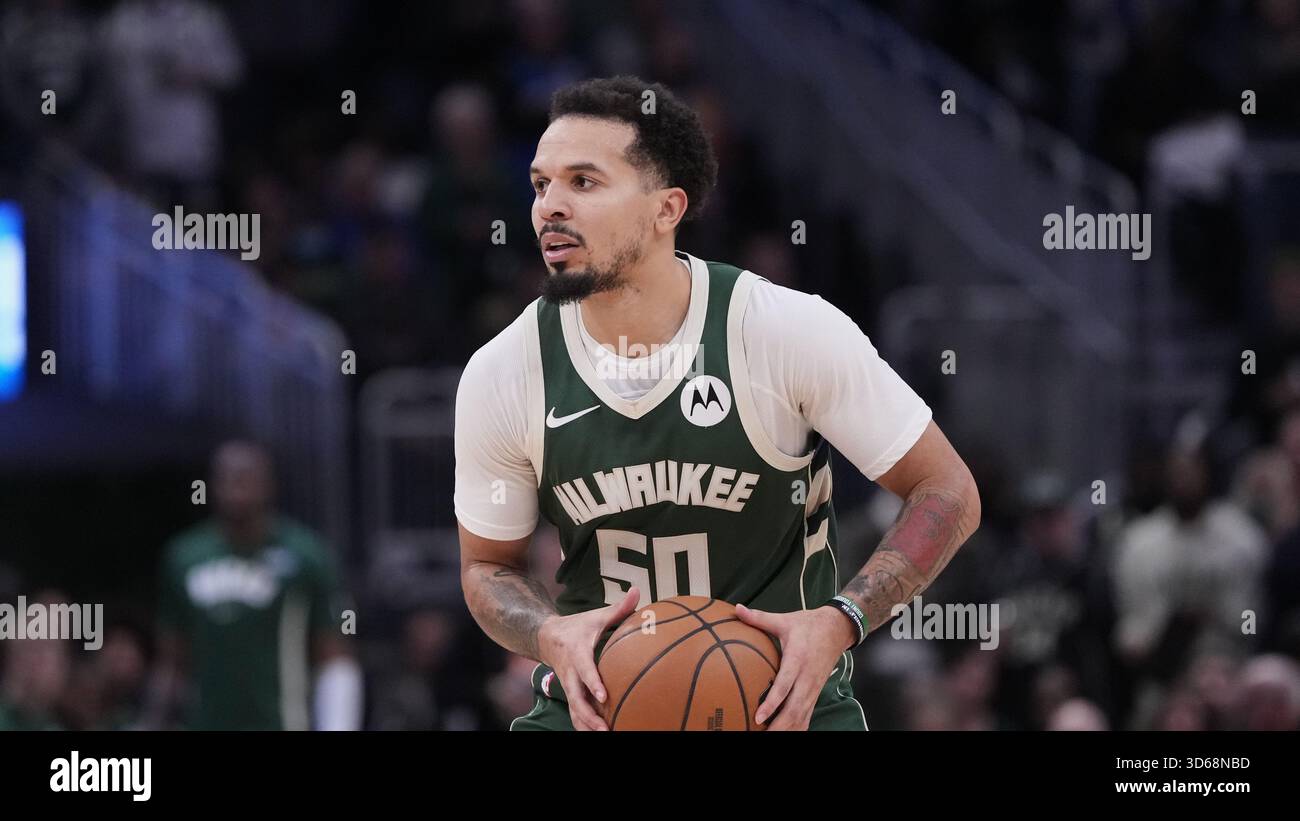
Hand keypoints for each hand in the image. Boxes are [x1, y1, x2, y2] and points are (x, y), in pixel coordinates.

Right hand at [537, 588, 640, 730]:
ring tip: (605, 734)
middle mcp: (570, 672)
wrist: (546, 637)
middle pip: (576, 698)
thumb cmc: (578, 626)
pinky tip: (599, 733)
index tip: (604, 697)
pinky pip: (575, 713)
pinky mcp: (570, 693)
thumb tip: (638, 591)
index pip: (584, 670)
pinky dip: (584, 725)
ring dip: (587, 725)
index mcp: (577, 652)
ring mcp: (568, 685)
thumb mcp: (596, 616)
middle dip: (589, 715)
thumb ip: (619, 608)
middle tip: (605, 728)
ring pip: (574, 710)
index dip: (593, 684)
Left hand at [734, 603, 855, 729]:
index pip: (785, 686)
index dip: (772, 704)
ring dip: (787, 729)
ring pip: (802, 717)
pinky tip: (784, 733)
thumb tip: (737, 609)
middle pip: (794, 709)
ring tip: (769, 737)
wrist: (838, 629)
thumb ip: (759, 618)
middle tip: (760, 734)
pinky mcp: (815, 693)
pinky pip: (807, 715)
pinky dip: (796, 727)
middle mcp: (807, 678)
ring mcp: (813, 688)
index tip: (759, 718)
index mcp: (797, 660)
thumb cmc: (808, 625)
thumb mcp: (784, 620)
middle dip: (779, 726)